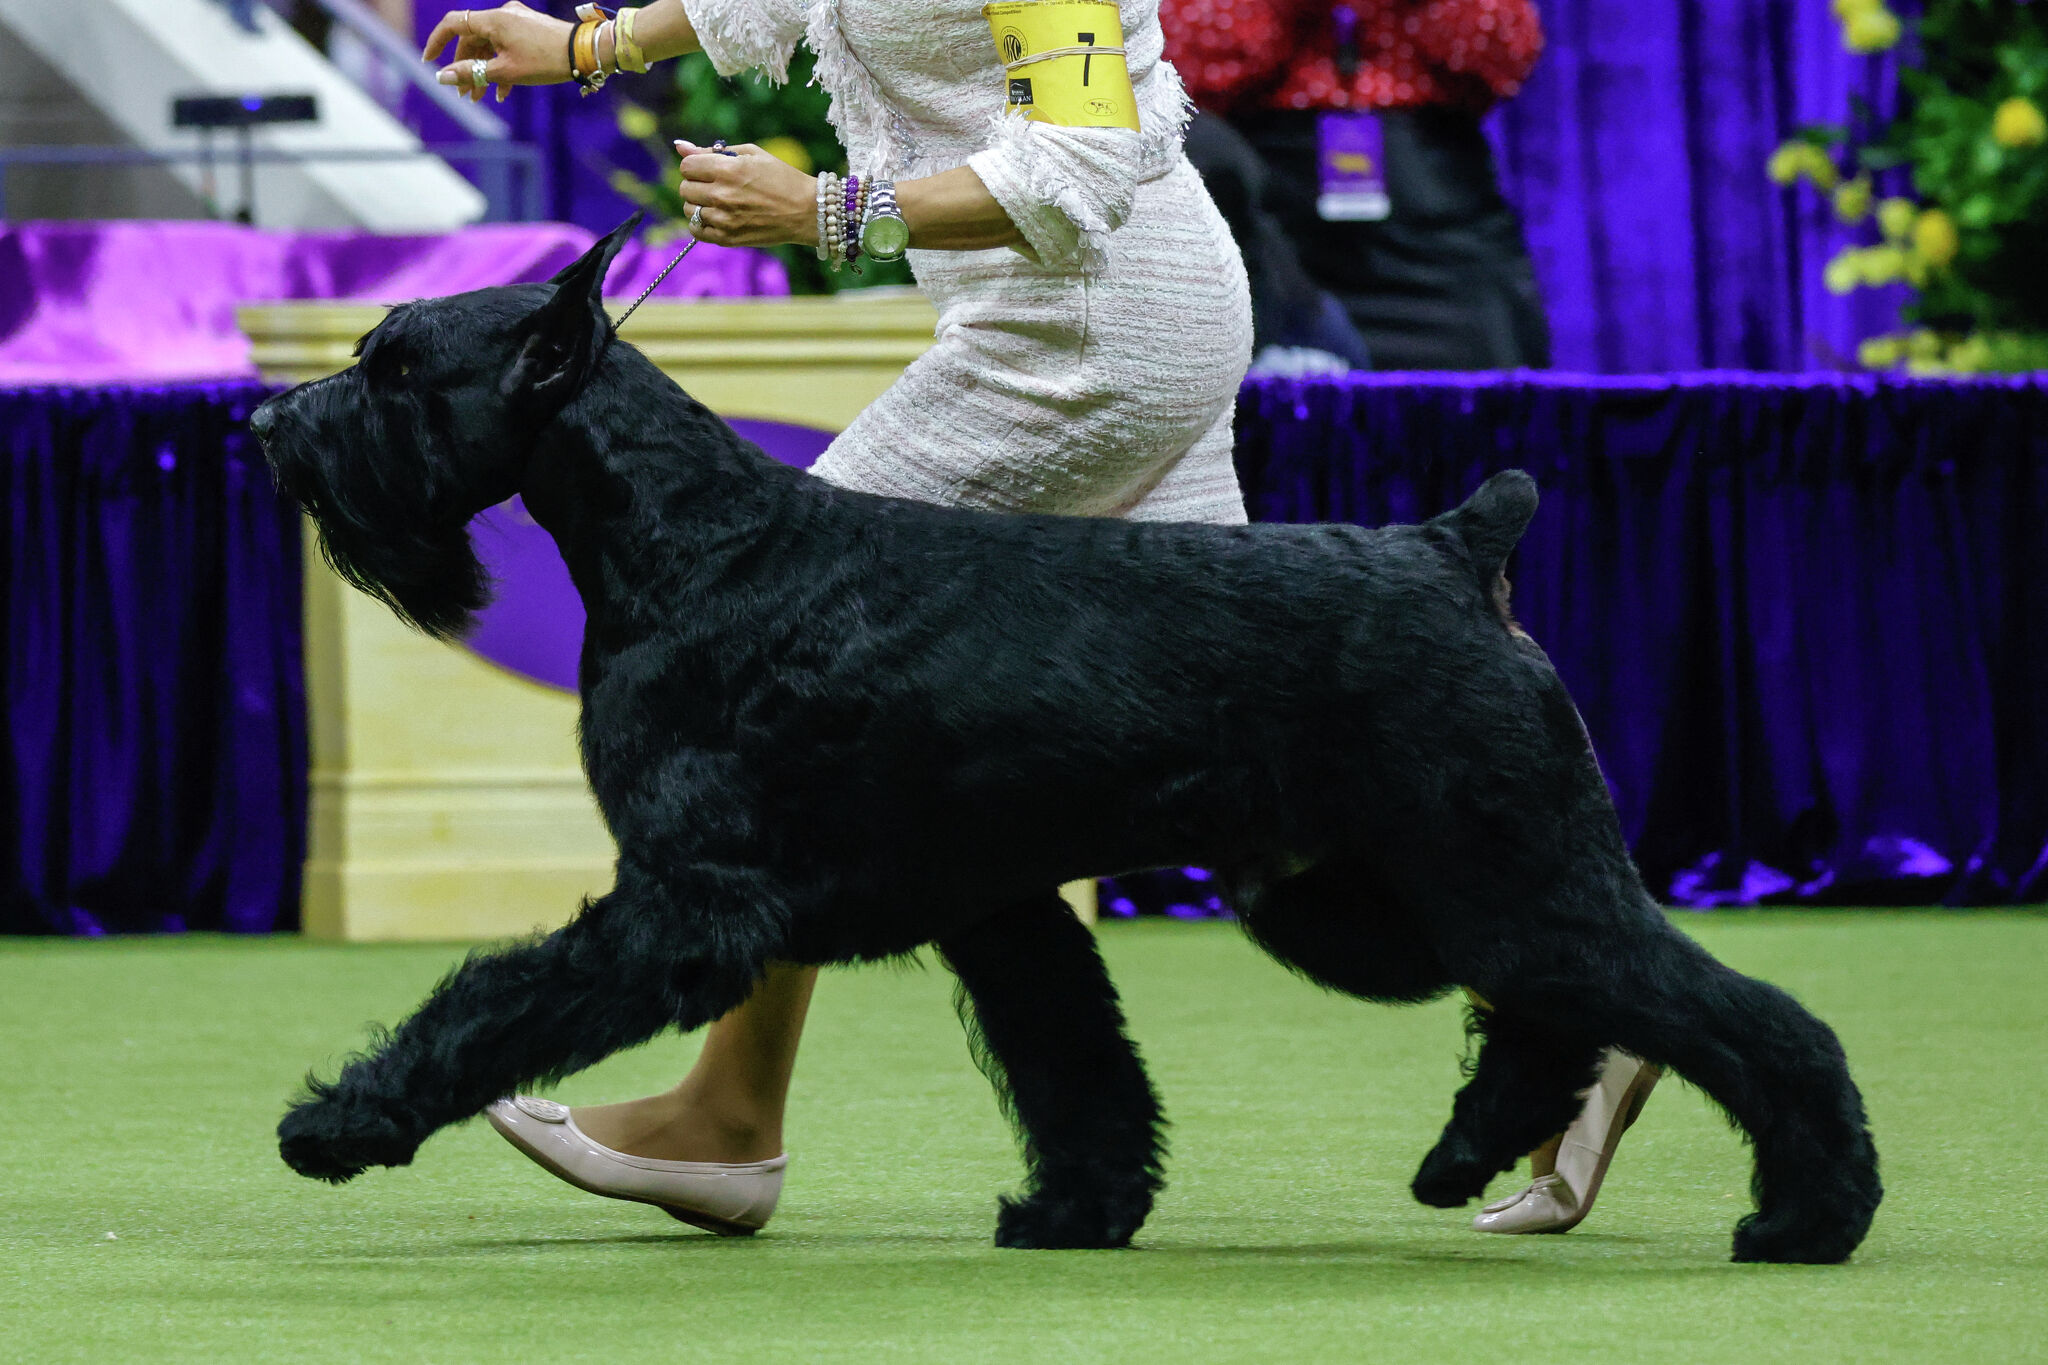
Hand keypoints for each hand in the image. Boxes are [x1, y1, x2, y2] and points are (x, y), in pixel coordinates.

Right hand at [421, 2, 572, 102]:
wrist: (585, 53)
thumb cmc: (546, 61)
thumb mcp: (505, 72)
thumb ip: (471, 73)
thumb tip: (442, 77)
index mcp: (493, 20)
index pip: (453, 24)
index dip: (437, 42)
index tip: (429, 61)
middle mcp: (503, 15)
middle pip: (472, 40)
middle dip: (466, 67)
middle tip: (463, 94)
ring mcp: (517, 22)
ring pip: (490, 46)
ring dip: (484, 71)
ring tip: (481, 98)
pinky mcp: (529, 30)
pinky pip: (507, 47)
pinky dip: (501, 67)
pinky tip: (503, 93)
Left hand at [675, 141, 819, 248]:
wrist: (807, 211)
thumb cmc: (781, 178)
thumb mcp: (751, 154)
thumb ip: (712, 150)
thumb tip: (679, 145)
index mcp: (728, 170)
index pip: (687, 166)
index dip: (696, 165)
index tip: (709, 169)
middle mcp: (722, 195)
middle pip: (685, 188)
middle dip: (697, 184)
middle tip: (716, 186)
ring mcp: (724, 219)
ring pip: (689, 210)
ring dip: (699, 204)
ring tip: (720, 203)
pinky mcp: (728, 238)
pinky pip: (696, 231)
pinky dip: (701, 224)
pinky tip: (717, 217)